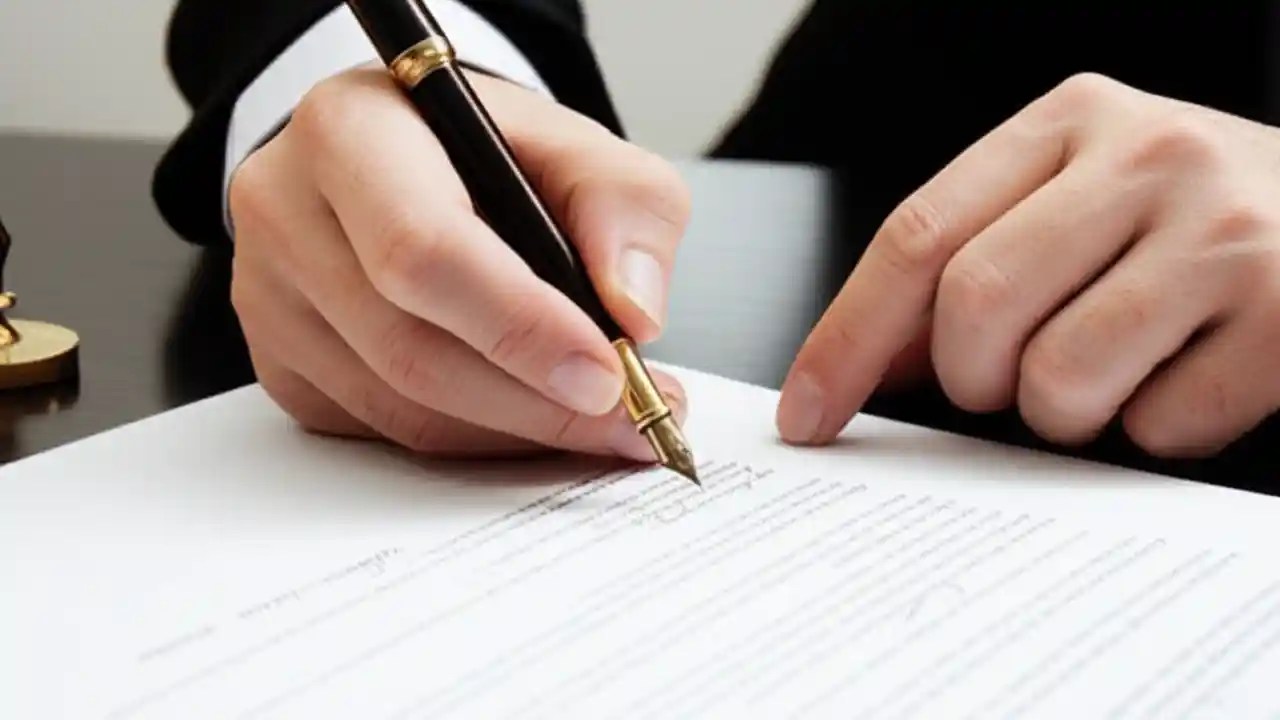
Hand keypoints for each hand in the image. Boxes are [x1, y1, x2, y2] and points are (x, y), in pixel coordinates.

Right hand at [228, 66, 690, 459]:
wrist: (405, 163)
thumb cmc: (485, 153)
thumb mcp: (576, 144)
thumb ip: (624, 207)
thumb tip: (632, 315)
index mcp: (349, 131)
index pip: (424, 249)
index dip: (520, 326)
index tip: (608, 373)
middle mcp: (287, 213)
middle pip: (411, 349)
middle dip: (538, 402)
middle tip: (634, 417)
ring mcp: (268, 298)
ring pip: (399, 408)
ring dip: (516, 433)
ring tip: (603, 421)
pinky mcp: (280, 363)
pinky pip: (382, 433)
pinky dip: (473, 441)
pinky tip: (530, 419)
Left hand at [778, 72, 1279, 456]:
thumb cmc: (1187, 220)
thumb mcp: (1077, 202)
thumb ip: (973, 260)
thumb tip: (863, 365)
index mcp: (1072, 120)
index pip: (917, 234)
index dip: (846, 337)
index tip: (807, 412)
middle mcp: (1149, 157)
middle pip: (976, 306)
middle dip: (970, 377)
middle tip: (1006, 382)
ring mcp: (1225, 234)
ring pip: (1060, 378)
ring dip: (1060, 414)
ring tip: (1109, 374)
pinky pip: (1159, 427)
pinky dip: (1152, 428)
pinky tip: (1186, 375)